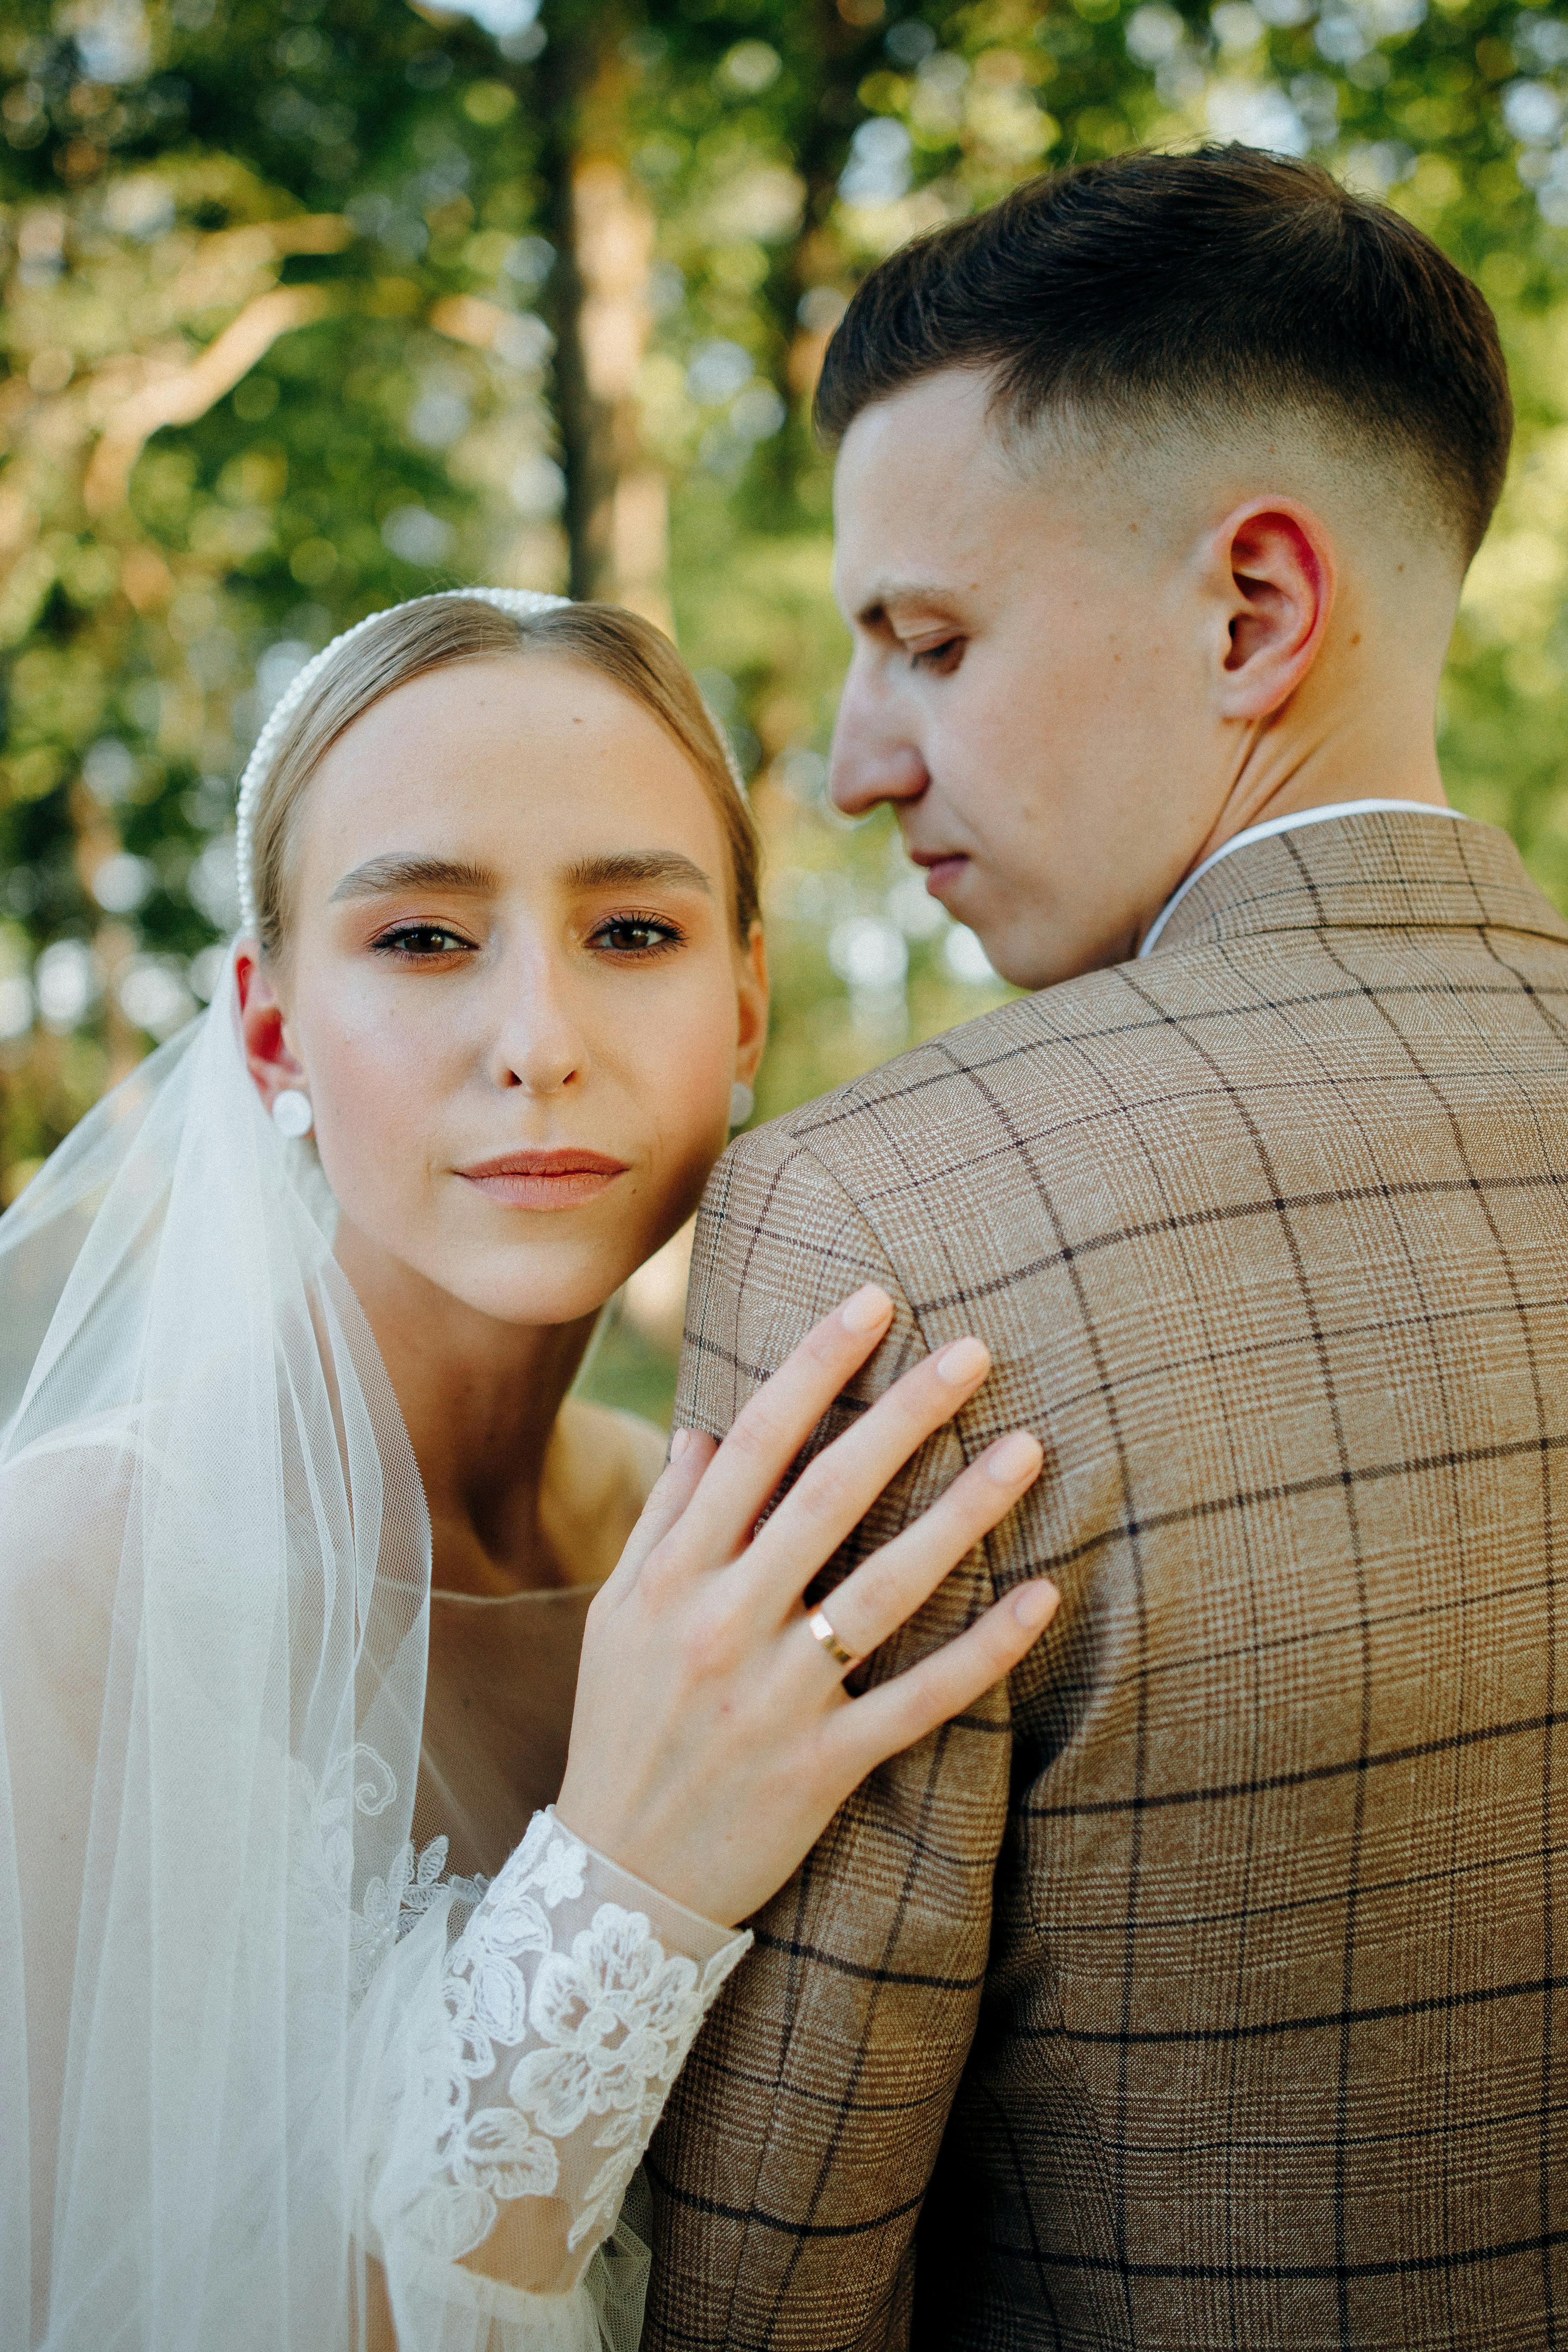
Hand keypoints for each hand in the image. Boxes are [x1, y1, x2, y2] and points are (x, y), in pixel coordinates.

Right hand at [555, 1283, 1054, 1925]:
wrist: (615, 1887)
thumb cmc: (620, 1732)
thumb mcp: (616, 1618)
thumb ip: (665, 1522)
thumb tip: (706, 1427)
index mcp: (670, 1581)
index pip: (748, 1447)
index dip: (811, 1368)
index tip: (872, 1302)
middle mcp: (720, 1628)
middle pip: (825, 1498)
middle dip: (901, 1416)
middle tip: (974, 1351)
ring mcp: (774, 1701)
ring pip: (883, 1590)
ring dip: (960, 1515)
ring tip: (1029, 1448)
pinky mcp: (822, 1770)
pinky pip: (918, 1700)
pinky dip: (983, 1651)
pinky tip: (1042, 1598)